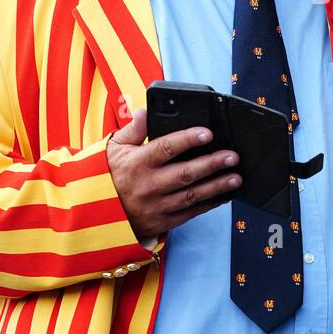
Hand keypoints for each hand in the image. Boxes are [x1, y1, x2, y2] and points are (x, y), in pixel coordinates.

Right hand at [108, 109, 242, 239]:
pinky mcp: (162, 222)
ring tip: (236, 178)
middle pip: (185, 174)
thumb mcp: (114, 148)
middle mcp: (148, 185)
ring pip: (192, 196)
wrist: (96, 213)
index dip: (188, 140)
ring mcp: (156, 206)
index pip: (165, 148)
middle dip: (212, 164)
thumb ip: (133, 129)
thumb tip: (144, 111)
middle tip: (232, 157)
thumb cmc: (110, 175)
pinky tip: (223, 196)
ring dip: (216, 186)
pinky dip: (208, 204)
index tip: (207, 133)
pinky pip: (189, 213)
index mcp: (137, 163)